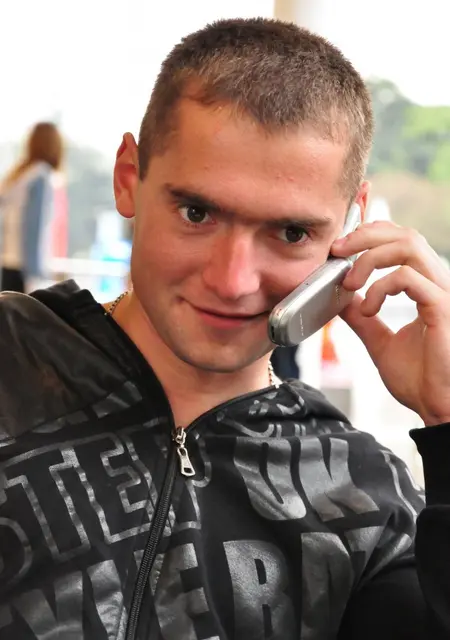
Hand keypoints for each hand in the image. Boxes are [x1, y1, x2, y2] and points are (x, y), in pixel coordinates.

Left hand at [331, 221, 449, 425]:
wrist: (438, 410)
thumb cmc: (420, 380)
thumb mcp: (380, 342)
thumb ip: (363, 318)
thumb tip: (341, 301)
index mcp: (426, 288)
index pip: (403, 241)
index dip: (372, 233)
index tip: (341, 247)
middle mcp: (438, 285)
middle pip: (405, 234)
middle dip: (365, 235)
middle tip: (337, 251)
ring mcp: (443, 294)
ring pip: (408, 246)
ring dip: (369, 258)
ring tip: (349, 283)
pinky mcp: (442, 308)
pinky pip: (408, 277)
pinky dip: (379, 287)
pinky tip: (368, 309)